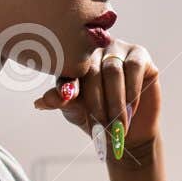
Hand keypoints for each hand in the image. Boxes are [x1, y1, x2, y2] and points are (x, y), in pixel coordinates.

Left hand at [33, 39, 161, 163]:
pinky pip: (134, 67)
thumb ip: (62, 102)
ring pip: (113, 70)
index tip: (68, 100)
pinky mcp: (140, 54)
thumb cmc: (99, 118)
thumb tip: (42, 101)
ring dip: (115, 100)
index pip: (69, 69)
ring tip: (118, 123)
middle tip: (102, 126)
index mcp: (74, 60)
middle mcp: (94, 50)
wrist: (130, 131)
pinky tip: (132, 107)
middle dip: (97, 102)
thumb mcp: (76, 112)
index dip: (68, 86)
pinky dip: (132, 90)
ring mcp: (117, 49)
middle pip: (93, 71)